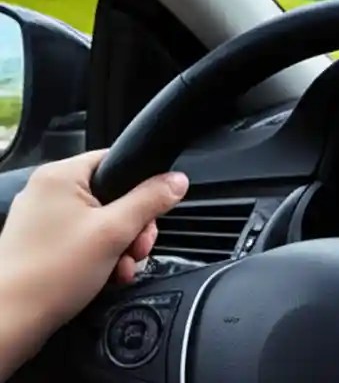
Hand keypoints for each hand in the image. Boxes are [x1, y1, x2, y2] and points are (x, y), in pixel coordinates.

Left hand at [0, 150, 187, 376]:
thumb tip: (177, 180)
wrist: (10, 321)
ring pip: (101, 221)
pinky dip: (100, 256)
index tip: (153, 214)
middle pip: (113, 195)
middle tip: (138, 249)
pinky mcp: (40, 244)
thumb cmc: (53, 273)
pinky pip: (83, 239)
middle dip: (134, 226)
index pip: (116, 161)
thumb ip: (150, 200)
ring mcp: (41, 219)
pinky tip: (107, 275)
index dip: (142, 186)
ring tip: (122, 268)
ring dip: (121, 246)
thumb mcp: (115, 232)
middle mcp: (47, 191)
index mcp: (61, 176)